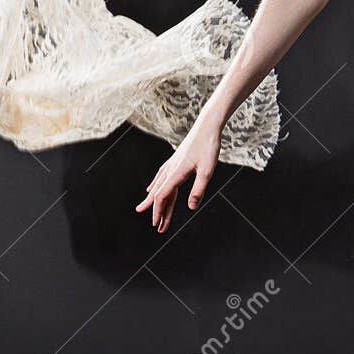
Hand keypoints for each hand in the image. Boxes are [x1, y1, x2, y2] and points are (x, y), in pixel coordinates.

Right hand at [135, 113, 222, 232]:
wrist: (206, 127)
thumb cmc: (208, 147)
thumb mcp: (208, 170)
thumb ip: (199, 189)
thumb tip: (191, 207)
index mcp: (177, 173)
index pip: (163, 196)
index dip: (159, 211)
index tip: (157, 224)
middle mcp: (171, 169)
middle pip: (159, 193)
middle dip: (156, 210)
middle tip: (155, 226)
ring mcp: (171, 164)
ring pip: (159, 186)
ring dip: (154, 200)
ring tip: (145, 209)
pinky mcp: (174, 161)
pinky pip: (160, 177)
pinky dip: (154, 186)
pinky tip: (150, 189)